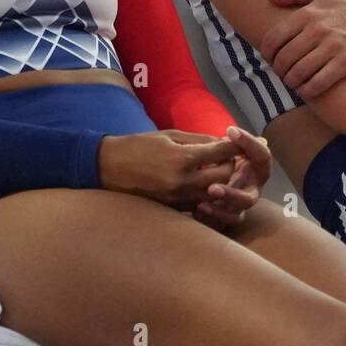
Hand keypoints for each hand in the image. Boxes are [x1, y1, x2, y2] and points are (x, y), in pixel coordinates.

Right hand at [98, 129, 241, 208]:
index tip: (238, 143)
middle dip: (230, 166)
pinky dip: (206, 195)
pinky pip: (200, 205)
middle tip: (227, 158)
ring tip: (215, 172)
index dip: (233, 146)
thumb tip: (224, 141)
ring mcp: (178, 199)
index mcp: (182, 159)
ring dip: (220, 183)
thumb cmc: (138, 146)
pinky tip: (201, 185)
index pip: (220, 153)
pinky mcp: (172, 210)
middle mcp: (182, 182)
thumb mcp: (169, 136)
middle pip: (224, 177)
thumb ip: (198, 140)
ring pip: (215, 194)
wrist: (107, 168)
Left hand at [193, 126, 270, 230]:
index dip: (250, 143)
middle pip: (249, 198)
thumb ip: (226, 143)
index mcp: (255, 168)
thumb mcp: (220, 146)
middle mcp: (250, 189)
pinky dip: (209, 221)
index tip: (229, 131)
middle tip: (211, 187)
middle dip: (231, 194)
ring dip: (220, 213)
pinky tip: (196, 212)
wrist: (200, 174)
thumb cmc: (216, 156)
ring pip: (236, 217)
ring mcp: (237, 207)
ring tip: (200, 205)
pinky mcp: (223, 219)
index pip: (262, 156)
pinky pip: (220, 227)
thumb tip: (231, 133)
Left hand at [261, 0, 345, 97]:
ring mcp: (332, 47)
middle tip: (282, 73)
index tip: (270, 59)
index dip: (266, 53)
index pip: (273, 38)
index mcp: (308, 13)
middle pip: (284, 59)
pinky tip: (307, 90)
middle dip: (278, 71)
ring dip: (291, 82)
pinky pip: (318, 83)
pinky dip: (307, 91)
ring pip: (298, 73)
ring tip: (293, 82)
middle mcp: (317, 30)